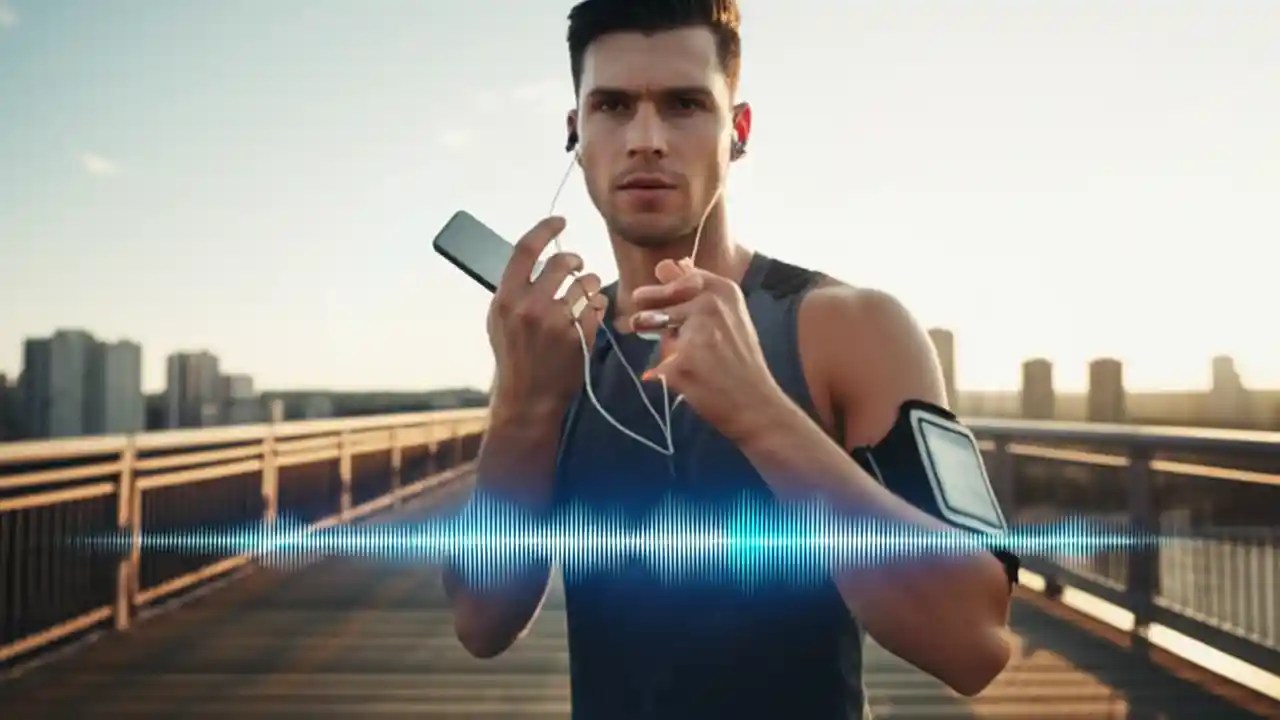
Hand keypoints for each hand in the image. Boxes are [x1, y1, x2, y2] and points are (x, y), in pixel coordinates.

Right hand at [487, 216, 606, 418]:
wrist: (527, 399)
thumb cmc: (513, 357)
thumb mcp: (500, 320)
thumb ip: (514, 289)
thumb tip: (533, 256)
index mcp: (505, 299)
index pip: (526, 250)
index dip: (545, 230)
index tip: (560, 221)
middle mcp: (530, 308)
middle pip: (562, 263)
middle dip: (575, 260)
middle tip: (578, 265)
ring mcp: (557, 324)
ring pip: (586, 283)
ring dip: (590, 283)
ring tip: (586, 293)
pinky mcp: (579, 338)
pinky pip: (597, 307)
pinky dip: (597, 306)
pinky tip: (590, 312)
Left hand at [629, 258, 786, 443]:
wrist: (757, 405)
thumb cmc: (740, 360)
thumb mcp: (728, 314)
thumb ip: (694, 289)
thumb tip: (665, 263)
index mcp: (722, 288)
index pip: (673, 275)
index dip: (665, 294)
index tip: (672, 310)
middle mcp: (710, 303)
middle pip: (653, 302)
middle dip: (650, 319)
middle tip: (676, 342)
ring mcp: (695, 332)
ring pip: (657, 334)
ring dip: (665, 350)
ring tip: (696, 364)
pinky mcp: (681, 362)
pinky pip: (657, 365)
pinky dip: (667, 376)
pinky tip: (694, 382)